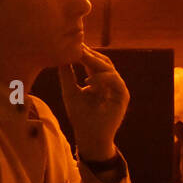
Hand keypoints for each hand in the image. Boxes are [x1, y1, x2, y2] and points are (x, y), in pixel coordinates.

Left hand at [59, 45, 128, 161]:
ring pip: (109, 68)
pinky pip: (115, 81)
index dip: (84, 53)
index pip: (93, 61)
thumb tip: (60, 56)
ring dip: (95, 62)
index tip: (72, 44)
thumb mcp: (70, 92)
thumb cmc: (80, 116)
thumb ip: (66, 74)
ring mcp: (118, 88)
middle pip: (103, 61)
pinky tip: (89, 81)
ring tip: (81, 57)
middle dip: (90, 54)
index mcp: (99, 80)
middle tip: (77, 45)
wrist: (90, 137)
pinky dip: (102, 79)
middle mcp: (110, 82)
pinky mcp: (123, 96)